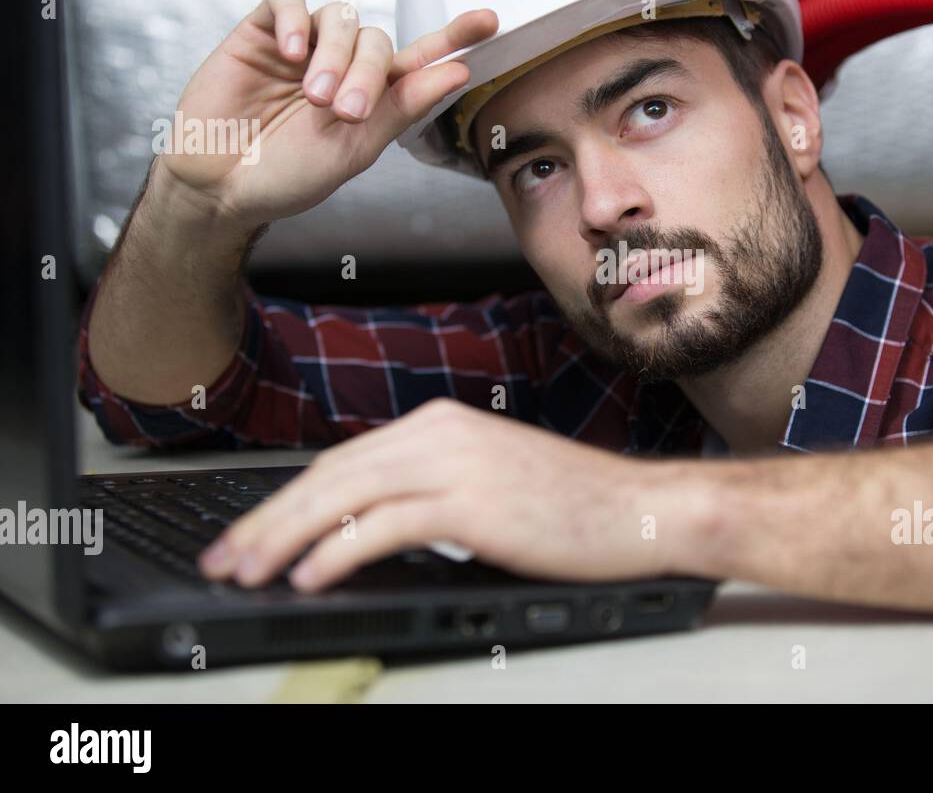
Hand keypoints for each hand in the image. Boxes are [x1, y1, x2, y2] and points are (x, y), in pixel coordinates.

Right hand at [159, 0, 497, 227]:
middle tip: (345, 112)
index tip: (490, 20)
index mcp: (373, 96)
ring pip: (338, 18)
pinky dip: (295, 22)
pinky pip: (287, 0)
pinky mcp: (260, 34)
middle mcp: (342, 66)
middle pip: (376, 40)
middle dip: (368, 73)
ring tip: (313, 98)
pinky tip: (291, 54)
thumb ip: (403, 108)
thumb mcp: (355, 148)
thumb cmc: (288, 176)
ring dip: (334, 57)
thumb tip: (457, 73)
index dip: (453, 38)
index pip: (420, 58)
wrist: (222, 188)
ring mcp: (302, 47)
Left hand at [196, 399, 700, 590]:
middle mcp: (441, 432)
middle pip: (330, 474)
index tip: (249, 533)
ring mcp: (457, 463)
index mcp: (440, 423)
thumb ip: (427, 490)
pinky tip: (309, 575)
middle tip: (226, 556)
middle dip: (267, 519)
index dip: (284, 500)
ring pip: (344, 495)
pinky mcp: (473, 503)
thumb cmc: (572, 504)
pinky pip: (385, 526)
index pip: (341, 461)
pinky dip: (336, 551)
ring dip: (285, 537)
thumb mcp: (488, 482)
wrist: (640, 508)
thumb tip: (358, 529)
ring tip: (249, 570)